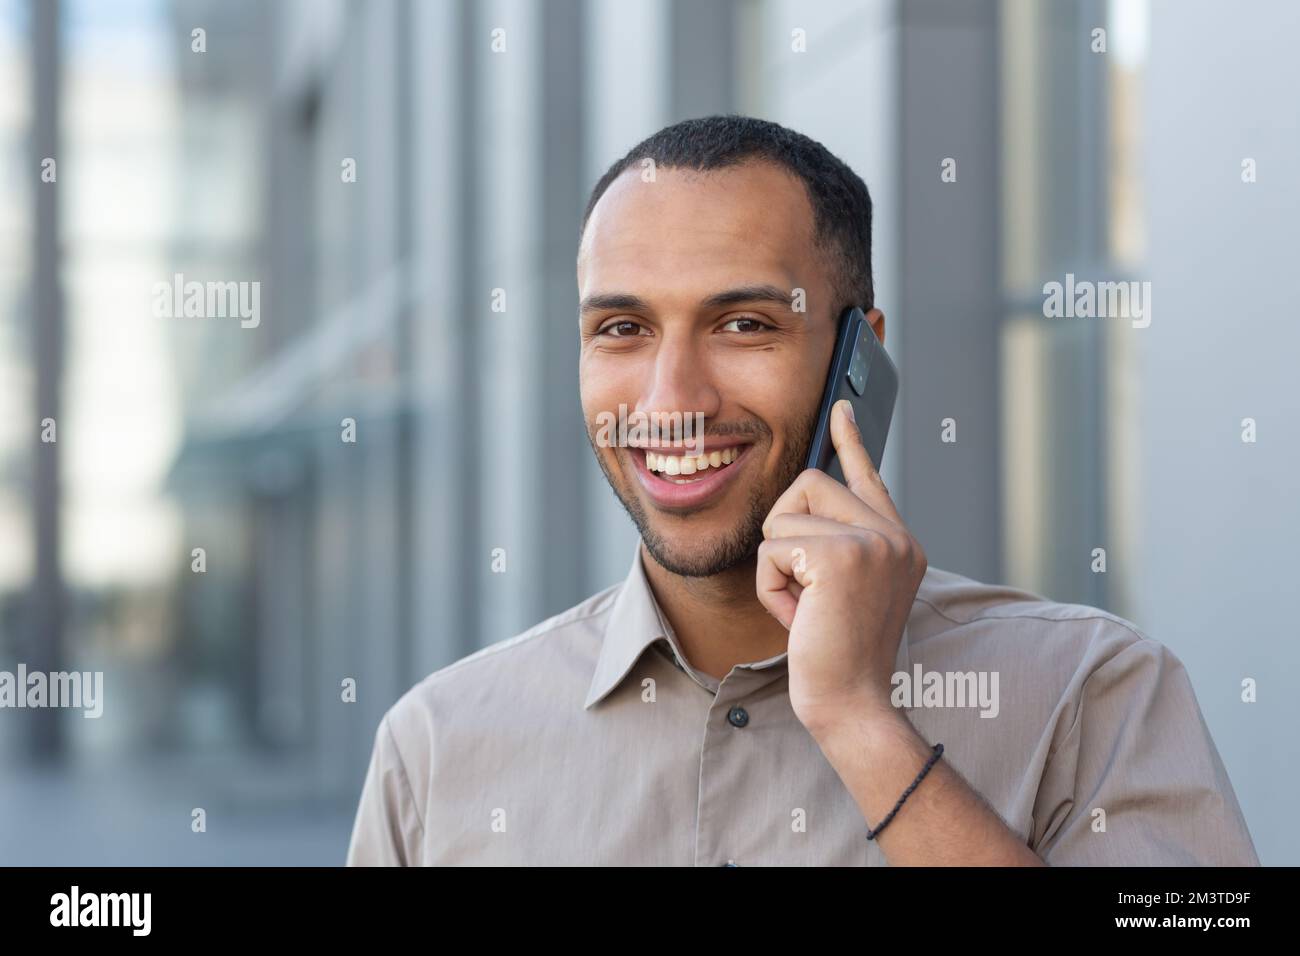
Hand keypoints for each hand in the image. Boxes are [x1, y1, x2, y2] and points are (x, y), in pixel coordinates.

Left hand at [757, 399, 926, 736]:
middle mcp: (894, 535)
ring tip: (807, 607)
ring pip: (784, 517)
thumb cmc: (839, 655)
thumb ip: (836, 545)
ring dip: (778, 567)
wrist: (852, 702)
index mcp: (899, 542)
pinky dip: (772, 587)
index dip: (850, 440)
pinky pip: (772, 549)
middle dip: (786, 533)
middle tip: (805, 587)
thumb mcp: (845, 591)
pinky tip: (800, 617)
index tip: (840, 407)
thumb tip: (800, 501)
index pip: (869, 476)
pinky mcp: (842, 556)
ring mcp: (873, 542)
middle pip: (808, 485)